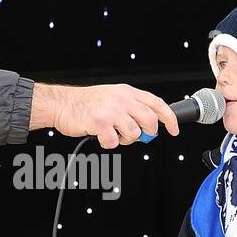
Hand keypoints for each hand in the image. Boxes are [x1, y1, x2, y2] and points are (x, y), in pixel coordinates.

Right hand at [32, 83, 178, 148]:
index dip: (169, 118)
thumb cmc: (87, 103)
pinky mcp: (99, 123)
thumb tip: (148, 127)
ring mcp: (111, 111)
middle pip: (149, 120)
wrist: (62, 103)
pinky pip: (114, 142)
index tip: (174, 130)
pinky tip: (101, 136)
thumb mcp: (113, 97)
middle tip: (138, 136)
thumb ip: (132, 108)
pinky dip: (109, 144)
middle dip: (148, 132)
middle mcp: (121, 99)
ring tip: (114, 134)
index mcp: (127, 92)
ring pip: (133, 134)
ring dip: (125, 140)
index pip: (157, 104)